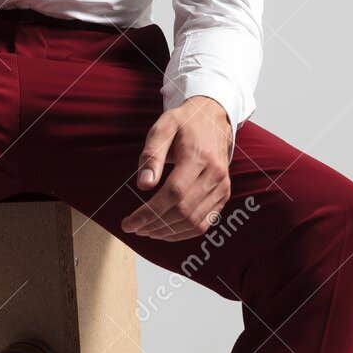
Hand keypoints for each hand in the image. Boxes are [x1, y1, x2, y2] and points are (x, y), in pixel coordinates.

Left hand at [120, 96, 232, 240]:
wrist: (213, 119)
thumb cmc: (184, 124)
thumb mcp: (163, 128)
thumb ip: (151, 156)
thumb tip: (143, 185)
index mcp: (199, 156)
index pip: (174, 193)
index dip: (150, 212)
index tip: (129, 222)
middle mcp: (215, 174)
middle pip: (183, 211)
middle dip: (155, 224)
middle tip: (134, 227)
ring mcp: (222, 187)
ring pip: (194, 222)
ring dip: (167, 232)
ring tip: (145, 230)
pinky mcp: (223, 195)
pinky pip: (204, 223)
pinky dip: (183, 233)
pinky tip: (165, 231)